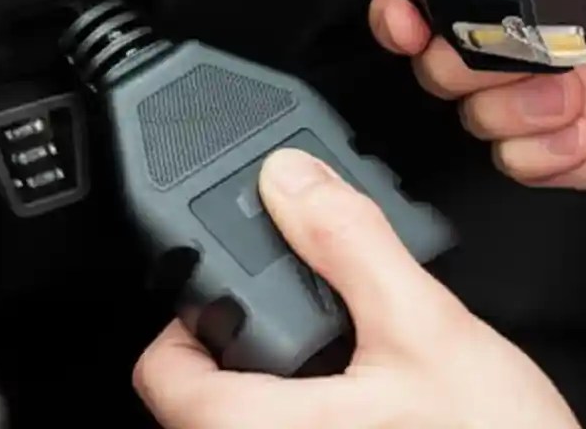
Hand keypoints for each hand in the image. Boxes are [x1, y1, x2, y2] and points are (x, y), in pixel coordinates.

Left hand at [133, 149, 577, 428]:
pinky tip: (371, 393)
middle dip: (246, 343)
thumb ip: (351, 245)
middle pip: (204, 394)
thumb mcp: (426, 330)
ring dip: (284, 378)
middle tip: (303, 313)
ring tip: (348, 352)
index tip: (227, 290)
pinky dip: (315, 407)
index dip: (187, 315)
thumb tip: (292, 181)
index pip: (160, 374)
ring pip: (252, 418)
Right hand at [371, 0, 585, 202]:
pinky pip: (524, 166)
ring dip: (506, 110)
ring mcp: (580, 98)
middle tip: (496, 55)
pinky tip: (579, 134)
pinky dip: (535, 156)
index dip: (419, 0)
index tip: (404, 9)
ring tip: (567, 93)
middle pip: (452, 56)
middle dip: (452, 61)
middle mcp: (565, 36)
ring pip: (479, 115)